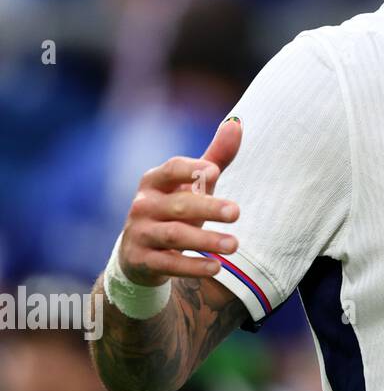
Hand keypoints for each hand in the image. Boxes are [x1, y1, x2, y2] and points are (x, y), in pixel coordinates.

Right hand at [119, 117, 242, 286]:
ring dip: (205, 240)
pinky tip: (216, 267)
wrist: (139, 253)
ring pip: (173, 235)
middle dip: (208, 207)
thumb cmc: (175, 209)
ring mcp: (139, 233)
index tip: (215, 172)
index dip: (190, 169)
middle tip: (237, 212)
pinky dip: (192, 266)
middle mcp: (143, 205)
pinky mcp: (141, 260)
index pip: (170, 169)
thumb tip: (237, 123)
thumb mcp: (192, 185)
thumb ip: (214, 158)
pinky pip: (167, 264)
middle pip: (178, 205)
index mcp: (155, 181)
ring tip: (235, 245)